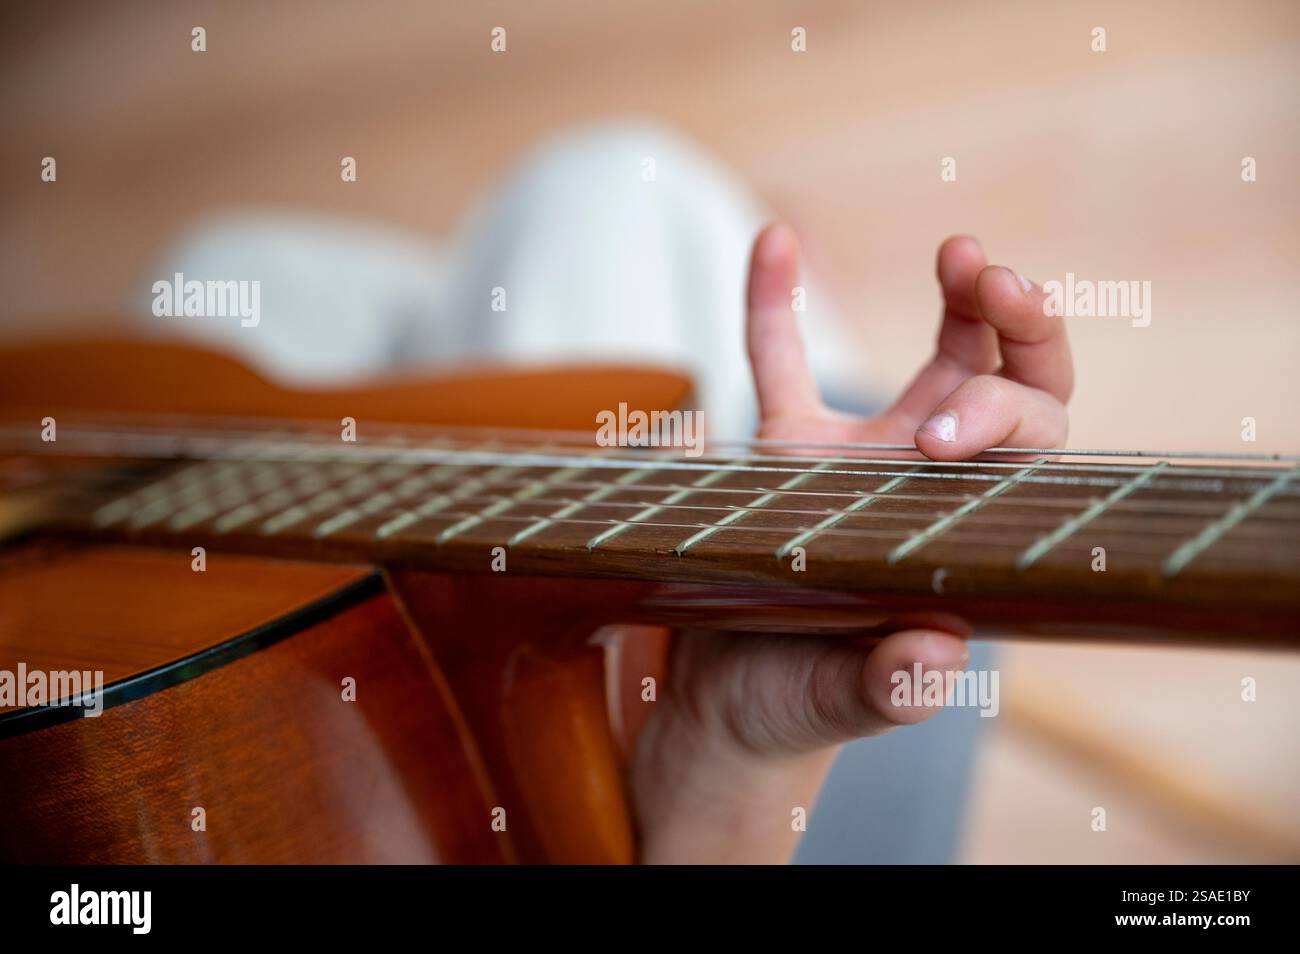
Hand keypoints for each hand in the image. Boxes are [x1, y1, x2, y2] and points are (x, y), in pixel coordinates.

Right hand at [629, 225, 1072, 862]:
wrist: (729, 706)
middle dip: (1013, 326)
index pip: (1029, 449)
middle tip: (983, 278)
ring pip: (940, 358)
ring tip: (958, 247)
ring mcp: (864, 460)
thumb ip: (888, 688)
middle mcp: (930, 486)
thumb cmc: (796, 708)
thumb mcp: (842, 703)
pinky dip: (772, 300)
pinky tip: (774, 239)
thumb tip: (935, 656)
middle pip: (1010, 383)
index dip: (1005, 414)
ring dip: (958, 295)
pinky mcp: (785, 452)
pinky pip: (781, 359)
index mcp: (962, 534)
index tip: (940, 432)